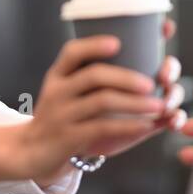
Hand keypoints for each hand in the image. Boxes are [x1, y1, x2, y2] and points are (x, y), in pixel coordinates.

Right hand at [17, 19, 184, 181]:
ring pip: (102, 101)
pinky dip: (128, 125)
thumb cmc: (62, 116)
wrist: (34, 151)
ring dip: (135, 103)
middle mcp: (57, 91)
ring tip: (158, 106)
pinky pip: (102, 127)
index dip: (95, 44)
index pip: (72, 52)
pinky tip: (146, 126)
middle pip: (94, 75)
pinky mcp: (69, 137)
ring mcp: (62, 114)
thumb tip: (149, 72)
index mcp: (58, 74)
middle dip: (127, 77)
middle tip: (152, 83)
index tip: (118, 42)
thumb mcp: (67, 92)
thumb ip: (95, 81)